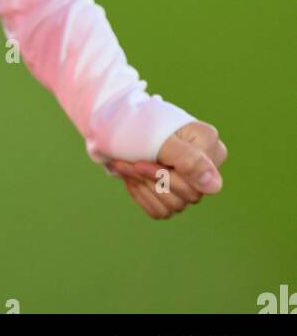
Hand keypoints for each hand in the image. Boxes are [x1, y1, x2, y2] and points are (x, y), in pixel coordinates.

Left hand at [104, 120, 226, 219]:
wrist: (119, 124)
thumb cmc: (140, 123)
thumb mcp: (161, 137)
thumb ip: (189, 160)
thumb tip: (215, 187)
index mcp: (208, 142)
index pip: (197, 179)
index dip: (164, 176)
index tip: (138, 164)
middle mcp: (206, 165)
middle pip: (188, 195)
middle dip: (151, 179)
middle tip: (127, 163)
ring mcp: (192, 182)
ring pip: (174, 206)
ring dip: (143, 186)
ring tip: (125, 166)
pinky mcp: (176, 196)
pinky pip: (161, 211)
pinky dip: (142, 195)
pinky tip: (132, 178)